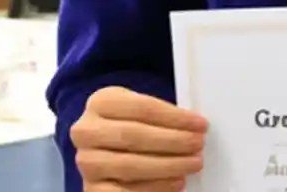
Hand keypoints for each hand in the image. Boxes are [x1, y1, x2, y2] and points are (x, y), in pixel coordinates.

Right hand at [71, 86, 206, 191]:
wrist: (102, 144)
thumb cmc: (130, 122)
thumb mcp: (139, 106)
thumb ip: (162, 114)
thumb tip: (195, 128)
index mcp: (101, 102)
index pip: (142, 107)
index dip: (175, 117)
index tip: (200, 124)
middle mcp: (86, 131)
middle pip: (134, 136)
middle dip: (173, 141)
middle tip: (198, 144)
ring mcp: (86, 161)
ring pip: (129, 166)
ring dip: (168, 166)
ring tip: (193, 163)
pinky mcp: (91, 188)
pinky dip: (155, 188)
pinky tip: (176, 182)